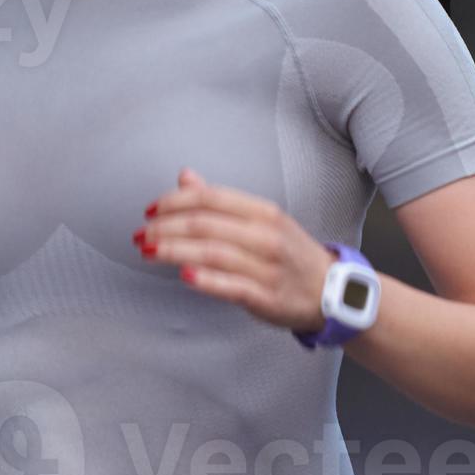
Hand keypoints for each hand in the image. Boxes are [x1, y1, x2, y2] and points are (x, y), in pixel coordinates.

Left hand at [134, 166, 333, 332]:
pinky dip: (206, 279)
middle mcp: (267, 236)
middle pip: (206, 224)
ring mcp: (268, 267)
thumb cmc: (290, 255)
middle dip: (166, 227)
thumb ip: (220, 201)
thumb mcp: (261, 220)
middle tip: (142, 234)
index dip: (175, 201)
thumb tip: (185, 177)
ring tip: (149, 251)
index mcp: (263, 212)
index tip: (150, 210)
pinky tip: (184, 275)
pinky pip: (232, 286)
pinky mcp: (267, 297)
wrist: (332, 292)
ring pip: (213, 253)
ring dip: (174, 251)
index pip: (211, 198)